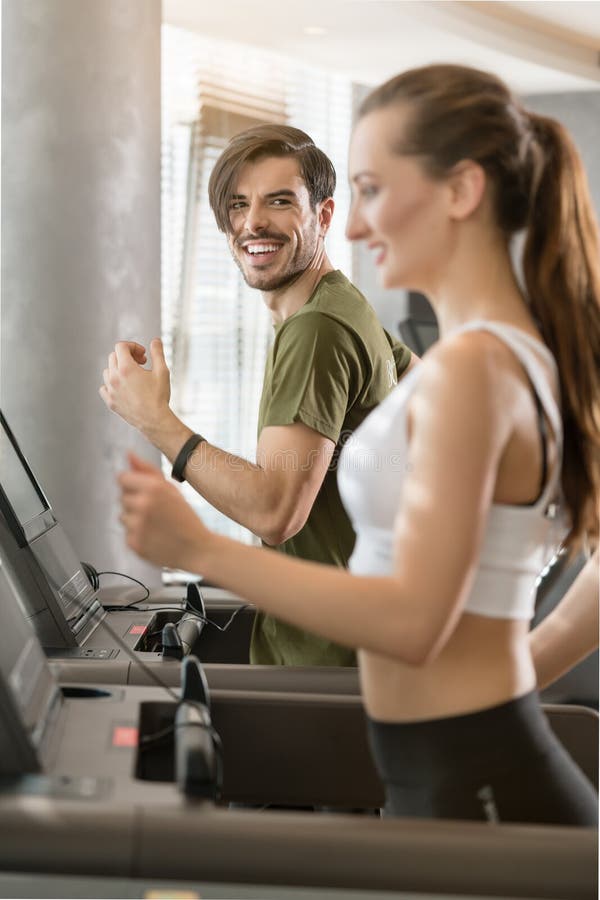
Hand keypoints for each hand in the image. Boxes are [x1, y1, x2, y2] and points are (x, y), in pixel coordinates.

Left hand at [99, 339, 170, 435]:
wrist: (155, 420)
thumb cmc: (159, 396)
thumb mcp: (162, 371)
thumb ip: (158, 353)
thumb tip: (155, 340)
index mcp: (126, 368)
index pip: (121, 346)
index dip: (133, 346)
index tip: (143, 355)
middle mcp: (114, 378)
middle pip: (114, 356)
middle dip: (127, 356)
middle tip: (142, 364)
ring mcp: (111, 390)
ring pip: (107, 371)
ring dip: (119, 369)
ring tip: (134, 376)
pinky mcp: (110, 402)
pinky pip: (104, 387)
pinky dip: (111, 384)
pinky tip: (123, 387)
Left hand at [119, 453, 211, 571]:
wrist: (196, 549)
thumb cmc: (185, 518)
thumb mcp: (171, 489)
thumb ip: (147, 470)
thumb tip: (129, 455)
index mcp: (152, 487)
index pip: (122, 478)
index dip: (132, 484)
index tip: (143, 492)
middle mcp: (142, 504)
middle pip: (122, 497)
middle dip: (134, 501)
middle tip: (155, 511)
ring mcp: (137, 525)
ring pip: (122, 516)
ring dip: (134, 519)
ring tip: (155, 524)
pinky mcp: (134, 543)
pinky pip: (126, 533)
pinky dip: (137, 535)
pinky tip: (153, 536)